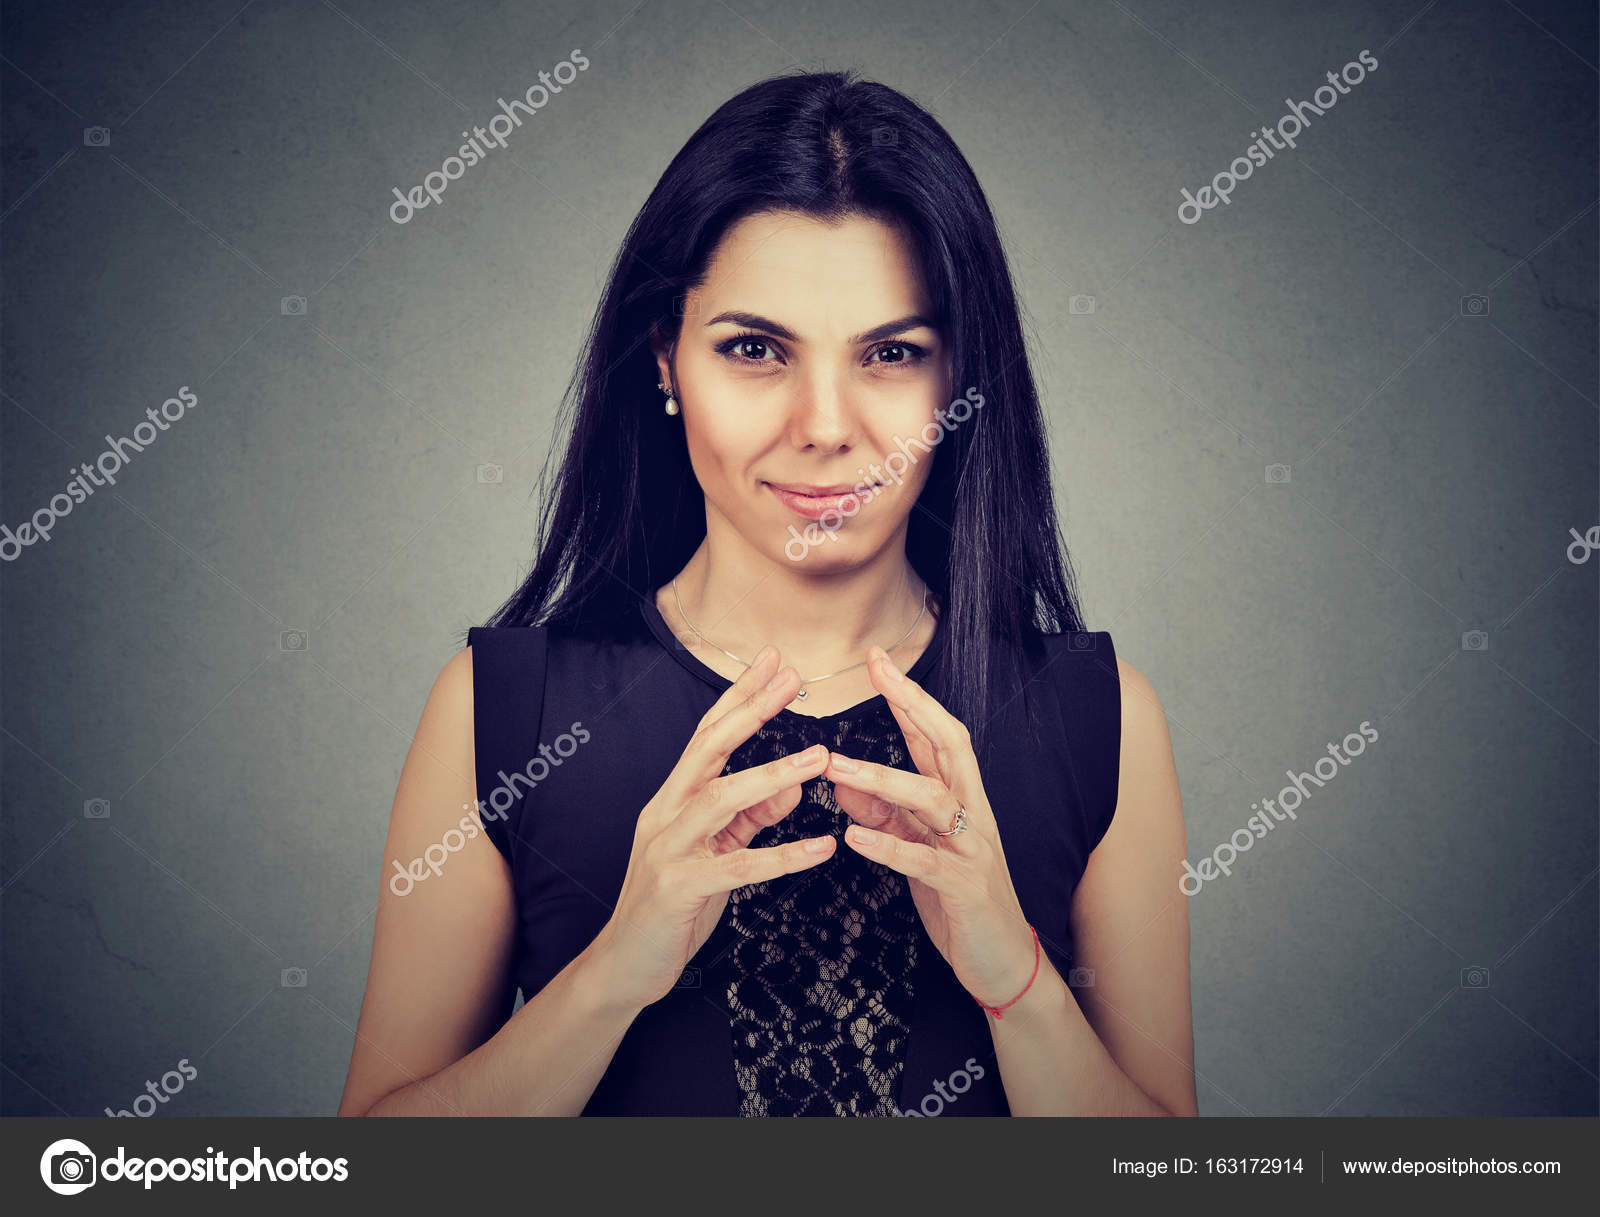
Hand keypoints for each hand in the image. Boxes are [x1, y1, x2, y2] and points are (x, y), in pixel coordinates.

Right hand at [593, 646, 836, 1008]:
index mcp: (674, 799)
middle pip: (708, 749)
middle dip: (751, 711)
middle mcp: (666, 814)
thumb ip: (752, 817)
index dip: (740, 696)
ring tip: (819, 758)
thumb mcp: (716, 852)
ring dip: (772, 775)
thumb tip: (794, 783)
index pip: (708, 735)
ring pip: (720, 800)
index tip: (773, 662)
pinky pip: (737, 867)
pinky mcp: (678, 888)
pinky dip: (781, 856)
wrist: (622, 966)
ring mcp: (668, 849)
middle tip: (792, 679)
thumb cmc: (672, 906)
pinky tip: (820, 848)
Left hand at [823, 645, 1040, 1012]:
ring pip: (932, 799)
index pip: (936, 735)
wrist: (1004, 963)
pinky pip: (925, 862)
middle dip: (913, 704)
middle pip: (948, 745)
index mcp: (961, 799)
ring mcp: (972, 848)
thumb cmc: (957, 899)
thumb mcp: (915, 849)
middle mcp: (972, 813)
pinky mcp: (965, 887)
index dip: (909, 696)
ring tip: (837, 766)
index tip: (878, 660)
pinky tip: (854, 838)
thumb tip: (841, 776)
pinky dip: (889, 847)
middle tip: (877, 671)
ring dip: (883, 778)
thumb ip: (883, 812)